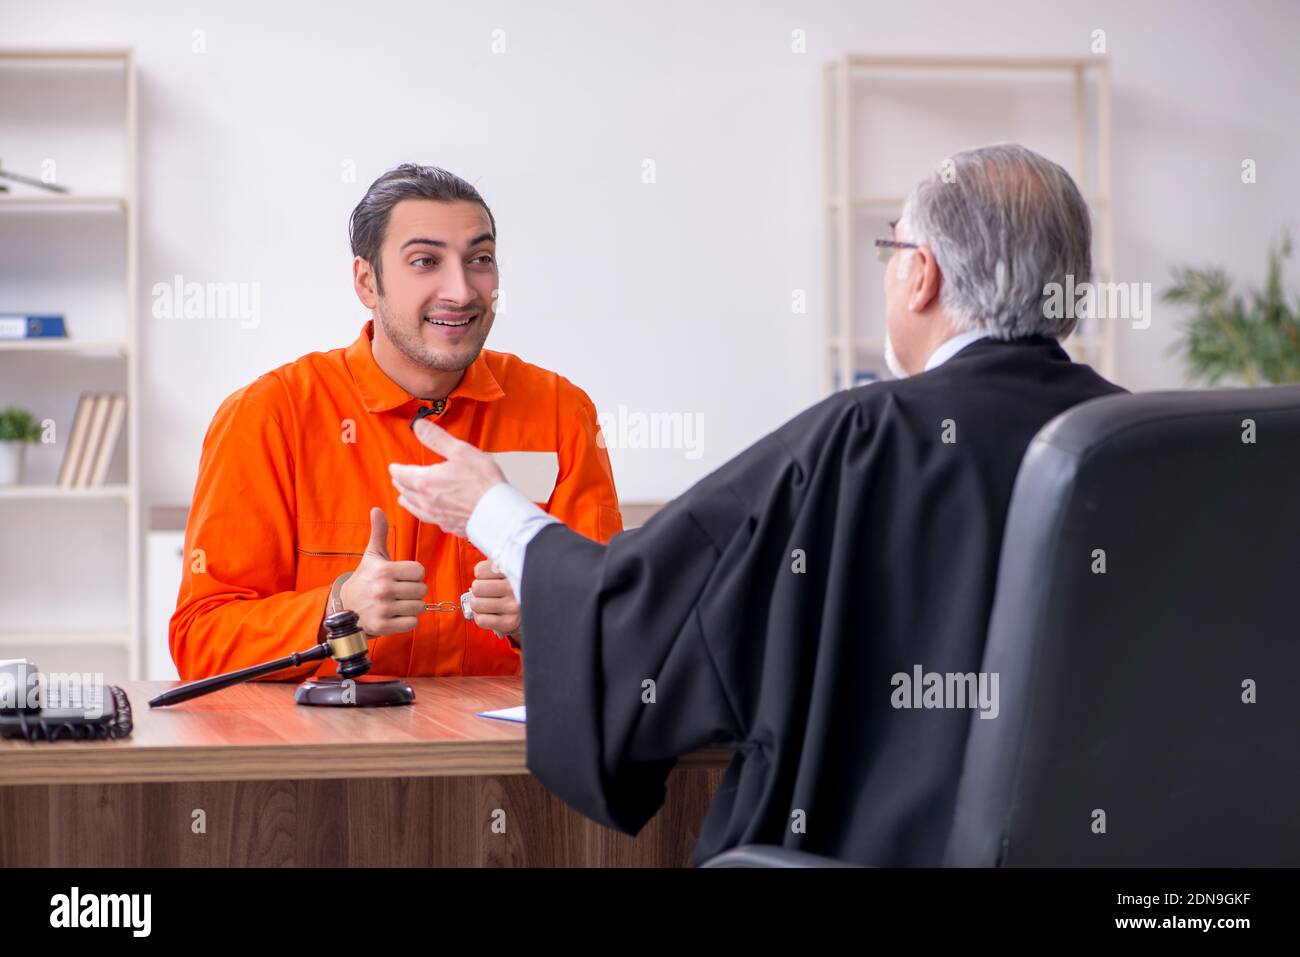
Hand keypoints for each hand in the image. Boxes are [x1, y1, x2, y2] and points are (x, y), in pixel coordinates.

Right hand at [338, 507, 427, 634]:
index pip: (420, 571)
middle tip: (399, 591)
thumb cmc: (365, 579)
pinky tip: (395, 615)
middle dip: (413, 591)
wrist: (344, 608)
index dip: (414, 574)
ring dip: (411, 606)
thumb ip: (379, 532)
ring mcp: (383, 609)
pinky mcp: (383, 626)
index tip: (402, 576)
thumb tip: (377, 509)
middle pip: (422, 590)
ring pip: (419, 607)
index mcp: (384, 570)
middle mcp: (383, 589)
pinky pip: (412, 623)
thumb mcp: (372, 555)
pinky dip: (407, 621)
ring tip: (397, 603)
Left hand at [389, 419, 506, 537]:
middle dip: (400, 483)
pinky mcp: (448, 524)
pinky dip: (422, 512)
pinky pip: (428, 518)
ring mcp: (436, 515)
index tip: (393, 467)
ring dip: (407, 499)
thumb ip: (436, 438)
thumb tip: (419, 426)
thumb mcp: (460, 451)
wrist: (497, 512)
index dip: (396, 469)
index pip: (402, 474)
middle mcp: (426, 500)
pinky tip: (428, 512)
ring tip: (404, 497)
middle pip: (405, 491)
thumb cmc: (482, 483)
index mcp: (425, 481)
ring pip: (414, 507)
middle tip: (398, 478)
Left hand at [469, 559, 520, 640]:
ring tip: (489, 602)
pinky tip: (490, 614)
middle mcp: (515, 588)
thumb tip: (477, 564)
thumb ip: (495, 563)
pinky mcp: (510, 623)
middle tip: (489, 592)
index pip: (479, 570)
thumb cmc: (513, 586)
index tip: (490, 578)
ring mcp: (514, 607)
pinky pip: (481, 620)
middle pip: (476, 587)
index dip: (481, 575)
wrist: (533, 610)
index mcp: (514, 570)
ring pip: (476, 604)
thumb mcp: (508, 569)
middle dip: (479, 590)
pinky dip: (481, 618)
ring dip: (479, 604)